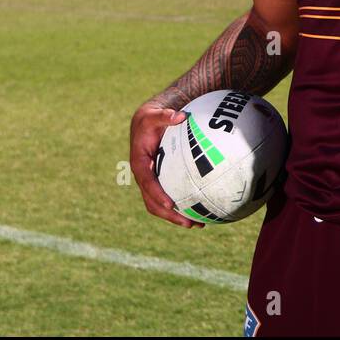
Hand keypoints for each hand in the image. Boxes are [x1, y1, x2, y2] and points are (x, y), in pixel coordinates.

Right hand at [130, 102, 203, 228]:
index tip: (170, 205)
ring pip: (160, 206)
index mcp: (139, 163)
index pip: (147, 182)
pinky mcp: (159, 183)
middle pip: (153, 202)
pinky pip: (168, 199)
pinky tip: (200, 211)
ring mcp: (151, 182)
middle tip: (189, 223)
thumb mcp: (154, 115)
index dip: (157, 195)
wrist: (145, 124)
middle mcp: (143, 177)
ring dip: (177, 217)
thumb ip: (165, 116)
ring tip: (198, 224)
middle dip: (170, 215)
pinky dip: (181, 207)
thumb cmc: (150, 120)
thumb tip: (180, 116)